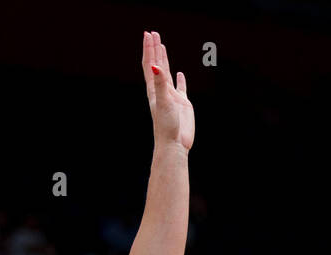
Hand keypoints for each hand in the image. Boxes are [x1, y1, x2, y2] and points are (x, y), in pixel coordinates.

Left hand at [143, 31, 193, 149]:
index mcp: (154, 89)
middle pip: (157, 65)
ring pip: (167, 73)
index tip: (148, 34)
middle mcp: (161, 91)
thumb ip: (160, 82)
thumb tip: (155, 65)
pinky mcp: (182, 104)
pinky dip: (180, 79)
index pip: (149, 64)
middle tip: (153, 33)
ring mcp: (172, 97)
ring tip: (162, 46)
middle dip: (155, 49)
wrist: (174, 144)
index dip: (148, 49)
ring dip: (164, 59)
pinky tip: (180, 74)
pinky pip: (181, 88)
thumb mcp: (162, 101)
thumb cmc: (166, 125)